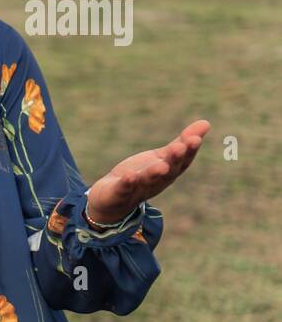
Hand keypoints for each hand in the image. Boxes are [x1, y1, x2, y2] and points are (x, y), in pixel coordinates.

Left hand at [85, 119, 210, 223]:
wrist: (114, 199)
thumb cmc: (143, 174)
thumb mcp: (162, 157)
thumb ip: (182, 142)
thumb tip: (206, 122)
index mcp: (168, 172)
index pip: (182, 162)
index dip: (189, 151)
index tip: (195, 138)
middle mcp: (156, 182)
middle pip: (168, 172)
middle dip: (174, 160)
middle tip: (180, 148)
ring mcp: (138, 189)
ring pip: (147, 181)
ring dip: (154, 173)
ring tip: (161, 166)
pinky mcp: (119, 194)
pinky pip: (123, 189)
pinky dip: (127, 183)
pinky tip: (129, 176)